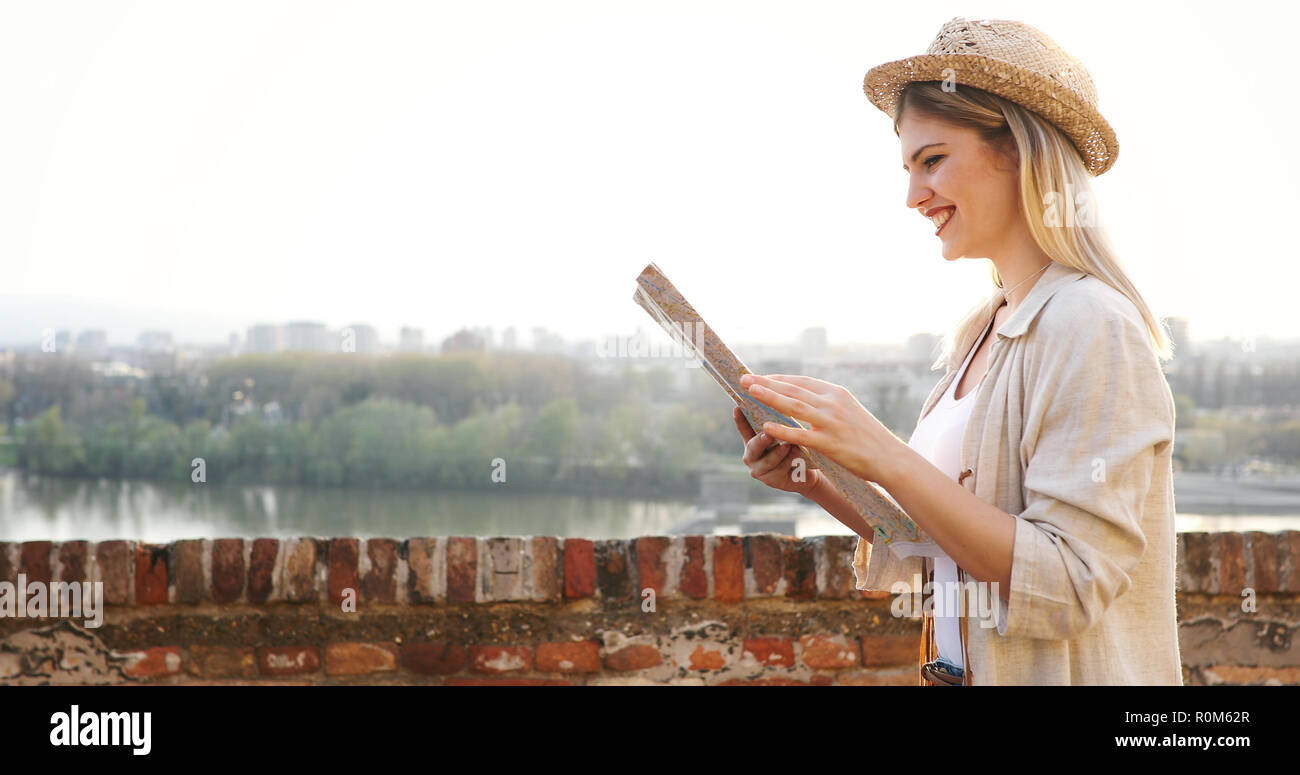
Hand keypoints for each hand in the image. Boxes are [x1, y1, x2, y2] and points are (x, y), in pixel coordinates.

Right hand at [732, 407, 820, 496]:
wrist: (805, 472)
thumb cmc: (793, 448)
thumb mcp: (786, 434)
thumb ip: (778, 425)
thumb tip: (780, 405)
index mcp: (752, 440)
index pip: (744, 428)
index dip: (740, 419)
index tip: (737, 407)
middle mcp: (751, 456)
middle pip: (753, 447)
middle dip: (761, 440)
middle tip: (768, 433)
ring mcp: (759, 470)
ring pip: (768, 461)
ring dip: (779, 452)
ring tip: (789, 445)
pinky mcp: (770, 481)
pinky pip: (779, 471)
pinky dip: (789, 462)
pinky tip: (797, 455)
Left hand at [738, 372, 902, 486]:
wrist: (889, 457)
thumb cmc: (867, 436)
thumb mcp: (849, 410)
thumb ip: (827, 402)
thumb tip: (804, 395)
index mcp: (836, 394)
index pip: (801, 382)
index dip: (778, 378)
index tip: (759, 376)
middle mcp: (832, 403)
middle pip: (793, 390)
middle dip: (766, 383)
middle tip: (744, 379)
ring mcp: (831, 423)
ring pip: (794, 406)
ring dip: (769, 397)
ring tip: (750, 392)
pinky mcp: (830, 443)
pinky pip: (801, 434)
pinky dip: (782, 429)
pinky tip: (765, 426)